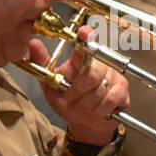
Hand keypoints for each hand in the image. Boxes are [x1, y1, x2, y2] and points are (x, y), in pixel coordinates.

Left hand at [30, 25, 128, 145]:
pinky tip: (96, 110)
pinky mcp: (122, 90)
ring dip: (86, 104)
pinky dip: (99, 110)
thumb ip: (41, 64)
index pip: (84, 45)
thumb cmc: (68, 102)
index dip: (86, 38)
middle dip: (78, 92)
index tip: (84, 33)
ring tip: (82, 106)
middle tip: (70, 99)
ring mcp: (113, 76)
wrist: (85, 123)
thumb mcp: (50, 85)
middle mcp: (99, 64)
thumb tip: (33, 43)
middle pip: (92, 74)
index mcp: (79, 61)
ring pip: (99, 90)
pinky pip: (110, 100)